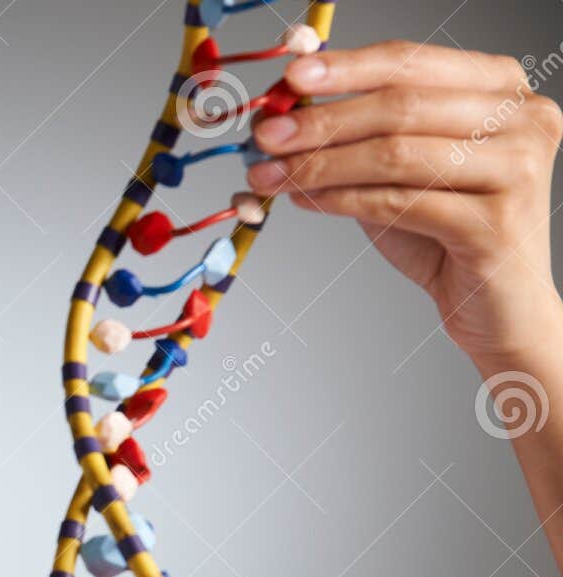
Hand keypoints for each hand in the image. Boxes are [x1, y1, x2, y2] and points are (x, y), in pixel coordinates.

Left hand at [245, 40, 562, 360]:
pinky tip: (304, 201)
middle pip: (401, 107)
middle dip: (322, 122)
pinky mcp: (496, 222)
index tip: (291, 76)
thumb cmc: (446, 233)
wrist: (496, 304)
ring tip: (270, 176)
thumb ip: (355, 138)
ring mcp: (516, 169)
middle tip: (265, 136)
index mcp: (500, 87)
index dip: (346, 67)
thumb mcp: (397, 171)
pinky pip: (399, 204)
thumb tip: (280, 119)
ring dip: (320, 165)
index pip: (411, 62)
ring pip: (396, 155)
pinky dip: (341, 201)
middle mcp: (522, 118)